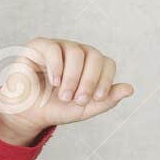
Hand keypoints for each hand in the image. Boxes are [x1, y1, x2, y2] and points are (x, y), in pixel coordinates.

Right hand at [0, 37, 134, 145]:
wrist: (29, 113)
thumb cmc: (57, 108)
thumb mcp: (86, 108)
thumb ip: (107, 100)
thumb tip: (131, 89)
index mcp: (91, 64)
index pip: (107, 62)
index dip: (105, 80)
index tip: (96, 98)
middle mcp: (77, 52)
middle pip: (94, 54)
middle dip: (90, 80)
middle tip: (79, 99)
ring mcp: (58, 47)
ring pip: (75, 51)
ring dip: (72, 77)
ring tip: (64, 95)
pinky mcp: (38, 46)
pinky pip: (53, 48)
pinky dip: (57, 66)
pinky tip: (54, 82)